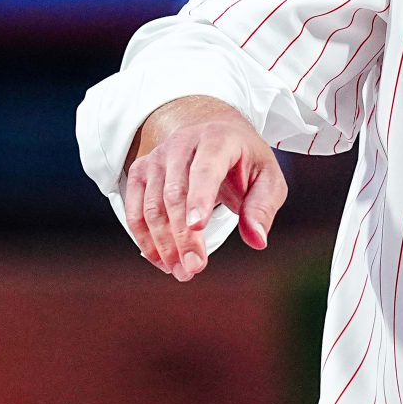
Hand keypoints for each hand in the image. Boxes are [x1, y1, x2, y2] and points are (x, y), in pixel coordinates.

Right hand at [121, 95, 286, 280]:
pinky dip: (145, 239)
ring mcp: (157, 157)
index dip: (200, 198)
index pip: (205, 169)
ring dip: (163, 244)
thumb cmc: (244, 160)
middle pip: (174, 194)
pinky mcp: (141, 171)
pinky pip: (135, 210)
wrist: (214, 132)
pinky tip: (161, 261)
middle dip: (183, 236)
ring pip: (152, 205)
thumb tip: (257, 240)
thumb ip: (263, 207)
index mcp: (217, 140)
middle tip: (194, 268)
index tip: (198, 227)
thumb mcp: (267, 177)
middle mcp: (182, 144)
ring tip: (182, 271)